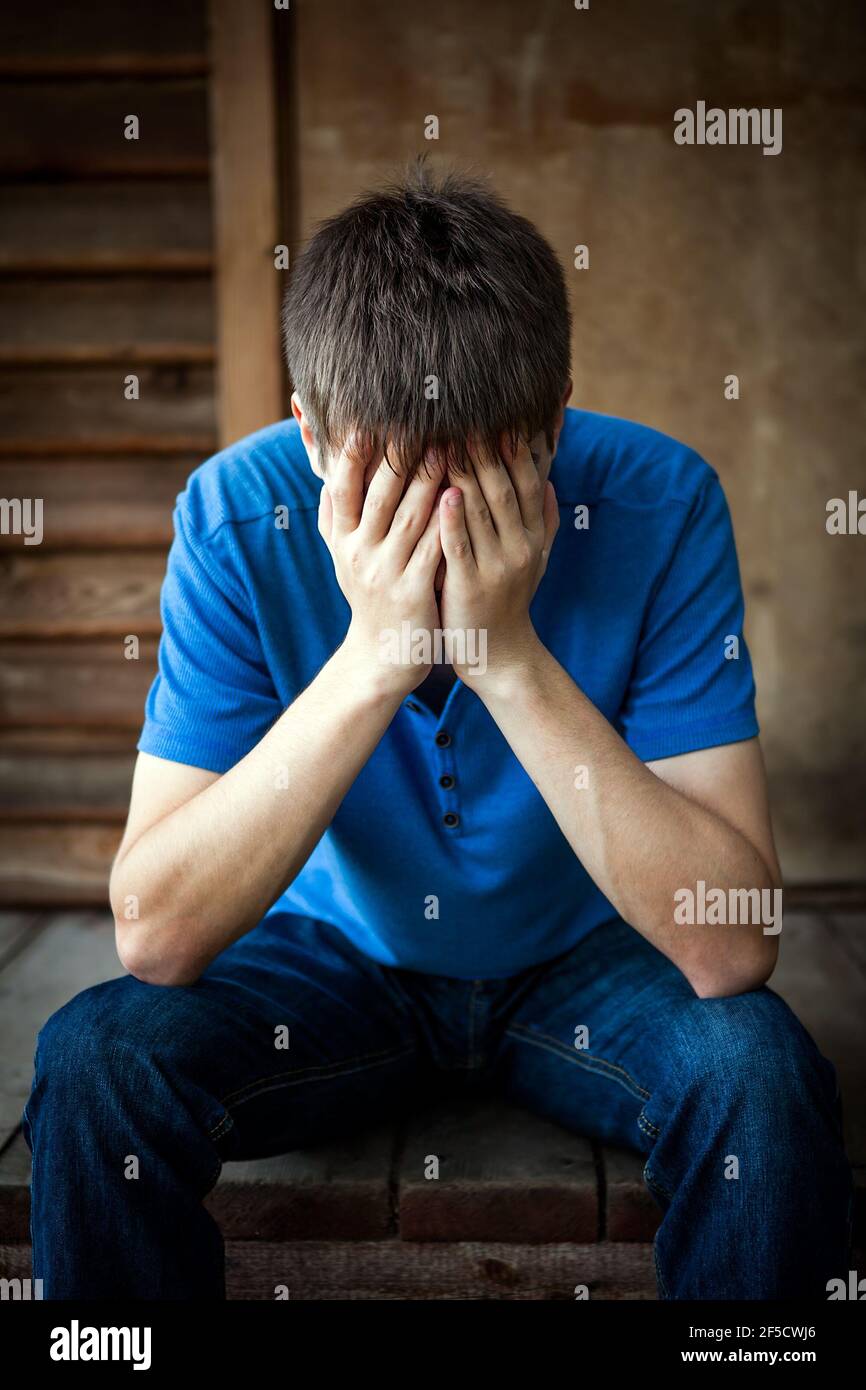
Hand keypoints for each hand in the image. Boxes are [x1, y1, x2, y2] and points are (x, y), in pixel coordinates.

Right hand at [319, 441, 444, 697]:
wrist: (384, 654)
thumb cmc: (370, 594)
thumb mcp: (343, 556)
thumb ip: (335, 515)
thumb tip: (325, 467)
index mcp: (341, 540)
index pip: (341, 489)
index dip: (351, 456)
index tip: (365, 422)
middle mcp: (358, 554)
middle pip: (377, 496)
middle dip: (397, 457)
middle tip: (418, 422)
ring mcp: (385, 574)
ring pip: (409, 517)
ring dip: (428, 480)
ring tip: (447, 446)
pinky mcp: (413, 592)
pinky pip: (432, 548)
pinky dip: (446, 521)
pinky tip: (461, 496)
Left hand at [438, 434, 558, 689]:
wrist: (499, 654)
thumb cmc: (510, 600)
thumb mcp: (535, 558)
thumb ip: (544, 519)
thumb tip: (550, 478)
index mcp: (533, 536)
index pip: (529, 482)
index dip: (518, 448)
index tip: (503, 414)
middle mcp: (520, 547)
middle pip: (505, 489)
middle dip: (487, 451)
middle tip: (467, 415)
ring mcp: (497, 567)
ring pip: (482, 512)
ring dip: (464, 474)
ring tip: (447, 439)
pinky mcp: (470, 586)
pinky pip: (461, 547)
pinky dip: (453, 520)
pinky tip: (443, 494)